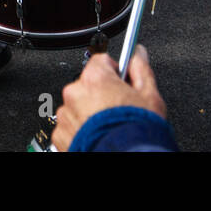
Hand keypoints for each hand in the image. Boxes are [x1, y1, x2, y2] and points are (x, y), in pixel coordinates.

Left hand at [52, 46, 166, 151]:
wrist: (126, 157)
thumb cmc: (136, 131)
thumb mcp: (149, 96)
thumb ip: (141, 69)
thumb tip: (138, 53)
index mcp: (95, 78)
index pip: (101, 61)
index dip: (115, 72)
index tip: (121, 83)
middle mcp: (75, 93)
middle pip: (88, 84)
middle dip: (101, 94)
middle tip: (117, 109)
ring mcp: (66, 115)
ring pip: (78, 106)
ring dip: (89, 113)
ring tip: (107, 126)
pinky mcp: (60, 135)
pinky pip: (70, 126)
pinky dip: (80, 130)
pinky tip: (97, 136)